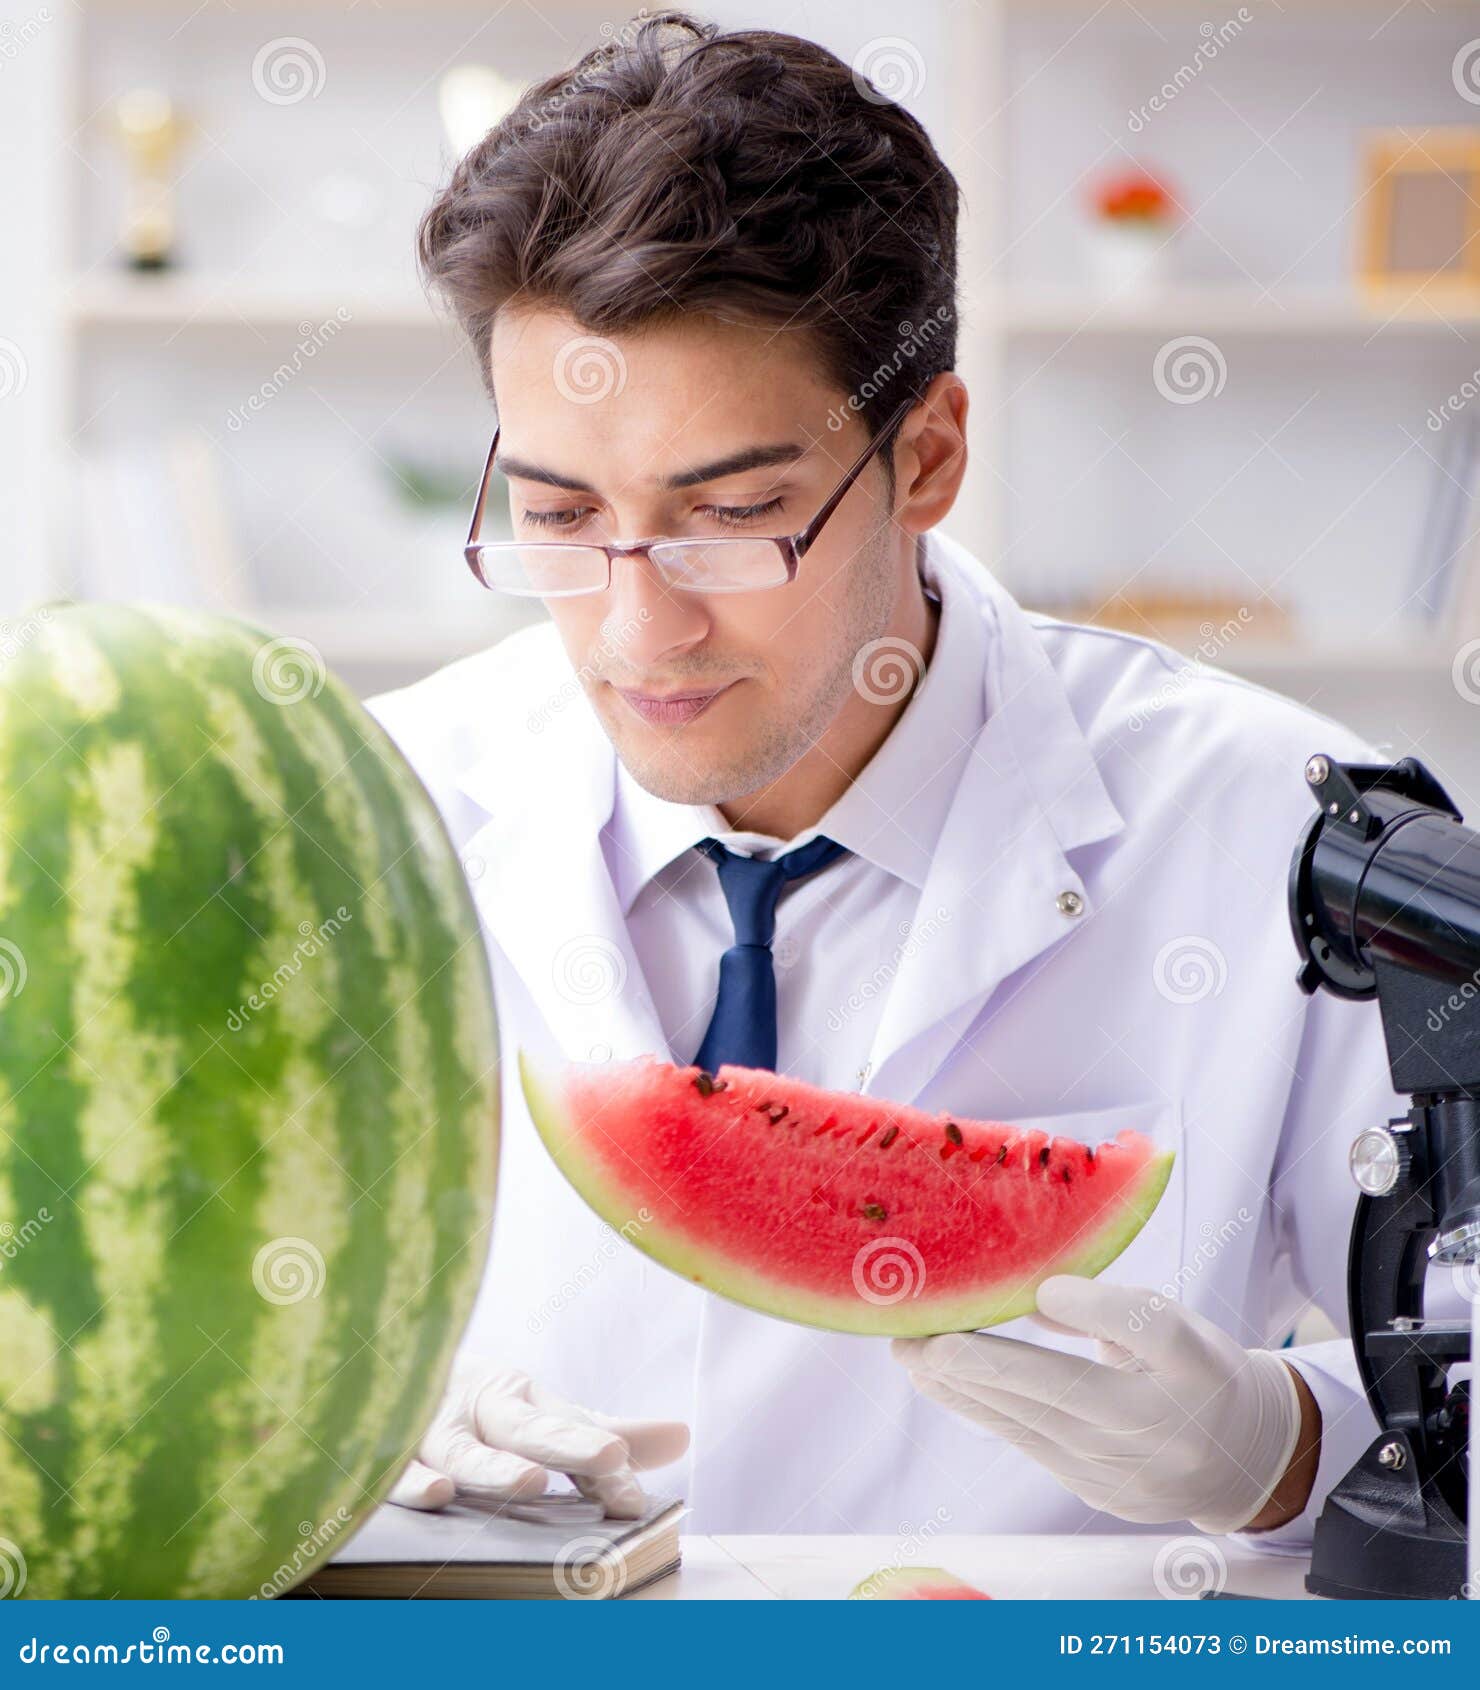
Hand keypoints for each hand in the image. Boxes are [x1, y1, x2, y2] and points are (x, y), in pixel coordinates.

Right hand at [388, 1364, 689, 1517]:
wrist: (389, 1365)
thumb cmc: (480, 1406)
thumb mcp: (539, 1414)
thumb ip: (602, 1431)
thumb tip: (683, 1436)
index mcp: (521, 1400)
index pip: (569, 1429)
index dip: (602, 1459)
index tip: (634, 1493)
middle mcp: (480, 1410)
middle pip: (527, 1427)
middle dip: (568, 1444)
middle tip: (611, 1458)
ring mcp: (431, 1430)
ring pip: (462, 1451)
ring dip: (495, 1467)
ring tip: (532, 1481)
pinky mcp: (386, 1451)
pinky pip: (395, 1470)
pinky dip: (411, 1482)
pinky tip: (436, 1495)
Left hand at [893, 1276, 1305, 1533]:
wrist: (1245, 1462)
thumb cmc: (1202, 1374)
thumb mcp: (1178, 1327)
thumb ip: (1116, 1311)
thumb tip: (1040, 1296)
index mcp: (1191, 1371)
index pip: (1142, 1332)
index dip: (1089, 1308)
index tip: (1036, 1287)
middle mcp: (1156, 1428)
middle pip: (1056, 1389)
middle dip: (977, 1361)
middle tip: (914, 1332)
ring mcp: (1121, 1468)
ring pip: (1028, 1422)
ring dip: (962, 1388)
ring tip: (910, 1354)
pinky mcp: (1093, 1489)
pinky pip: (1028, 1443)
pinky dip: (984, 1409)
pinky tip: (945, 1383)